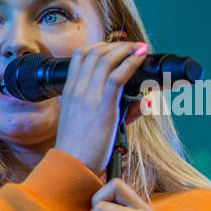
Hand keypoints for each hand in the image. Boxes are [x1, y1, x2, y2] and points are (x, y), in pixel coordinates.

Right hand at [53, 40, 150, 174]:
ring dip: (126, 49)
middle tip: (132, 46)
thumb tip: (138, 102)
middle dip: (117, 45)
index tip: (115, 47)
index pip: (80, 56)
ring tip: (139, 49)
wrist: (71, 166)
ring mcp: (89, 97)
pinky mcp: (104, 107)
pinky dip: (131, 62)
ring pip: (106, 59)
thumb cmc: (78, 148)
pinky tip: (140, 58)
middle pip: (95, 52)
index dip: (100, 46)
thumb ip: (107, 107)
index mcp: (70, 91)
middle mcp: (78, 90)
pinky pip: (117, 76)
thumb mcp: (84, 122)